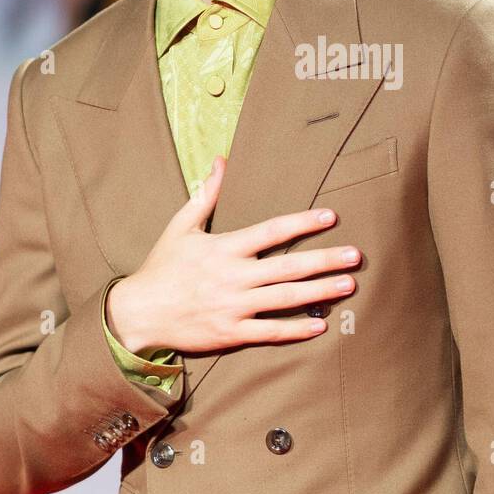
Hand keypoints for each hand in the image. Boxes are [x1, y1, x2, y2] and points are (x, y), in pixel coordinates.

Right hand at [105, 155, 360, 353]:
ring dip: (319, 292)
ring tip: (348, 286)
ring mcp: (233, 307)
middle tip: (355, 256)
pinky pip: (269, 331)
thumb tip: (221, 160)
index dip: (302, 223)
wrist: (138, 314)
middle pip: (287, 267)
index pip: (271, 231)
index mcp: (223, 248)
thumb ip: (206, 194)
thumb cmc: (162, 267)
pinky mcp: (230, 332)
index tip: (331, 216)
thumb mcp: (180, 226)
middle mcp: (232, 277)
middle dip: (324, 260)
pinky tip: (320, 325)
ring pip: (284, 299)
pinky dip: (295, 329)